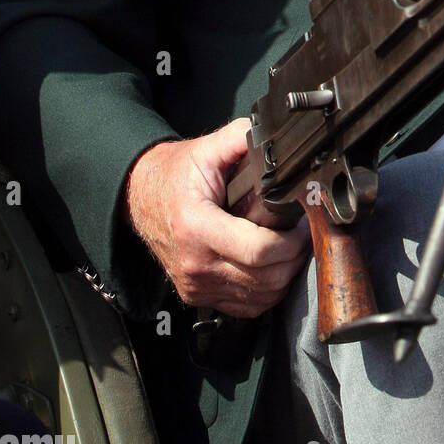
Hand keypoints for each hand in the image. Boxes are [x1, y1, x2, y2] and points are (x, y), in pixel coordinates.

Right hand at [125, 118, 309, 315]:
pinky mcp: (198, 294)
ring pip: (260, 297)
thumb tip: (272, 137)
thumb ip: (240, 138)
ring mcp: (195, 284)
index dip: (290, 241)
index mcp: (196, 226)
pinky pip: (246, 307)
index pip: (258, 251)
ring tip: (290, 247)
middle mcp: (195, 262)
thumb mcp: (206, 149)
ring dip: (284, 275)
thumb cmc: (173, 175)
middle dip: (294, 256)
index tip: (300, 224)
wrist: (141, 197)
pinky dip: (267, 291)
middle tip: (302, 233)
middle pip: (265, 278)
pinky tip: (272, 266)